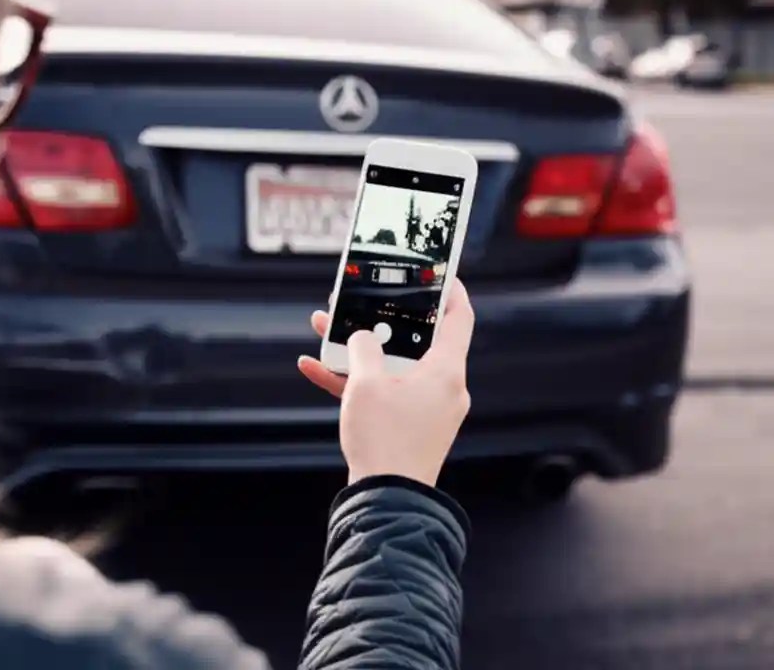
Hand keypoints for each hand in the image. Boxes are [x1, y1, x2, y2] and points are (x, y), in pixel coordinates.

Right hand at [297, 280, 474, 486]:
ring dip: (359, 349)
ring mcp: (427, 409)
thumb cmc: (385, 441)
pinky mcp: (409, 426)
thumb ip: (362, 349)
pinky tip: (314, 368)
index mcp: (446, 371)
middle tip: (361, 300)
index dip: (449, 290)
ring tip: (325, 329)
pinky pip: (383, 393)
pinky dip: (355, 380)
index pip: (459, 317)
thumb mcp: (366, 384)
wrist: (386, 501)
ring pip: (393, 366)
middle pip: (417, 340)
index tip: (436, 272)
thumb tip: (360, 339)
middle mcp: (443, 388)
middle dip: (381, 320)